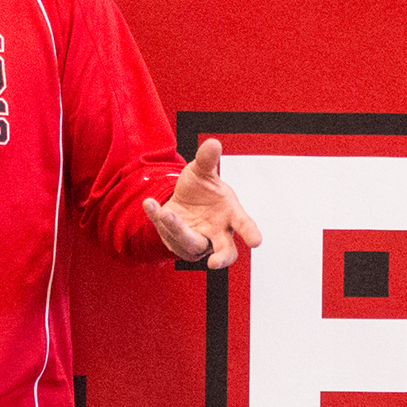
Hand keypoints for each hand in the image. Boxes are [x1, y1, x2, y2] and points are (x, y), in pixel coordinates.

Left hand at [144, 138, 263, 268]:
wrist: (181, 198)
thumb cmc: (201, 189)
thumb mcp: (202, 171)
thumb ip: (207, 160)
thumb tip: (213, 143)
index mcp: (231, 215)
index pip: (244, 225)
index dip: (250, 233)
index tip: (256, 241)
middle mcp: (216, 232)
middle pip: (224, 251)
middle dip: (221, 258)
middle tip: (214, 263)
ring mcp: (197, 240)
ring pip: (191, 244)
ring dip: (179, 231)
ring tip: (167, 214)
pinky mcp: (176, 240)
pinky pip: (166, 232)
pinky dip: (157, 217)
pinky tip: (151, 204)